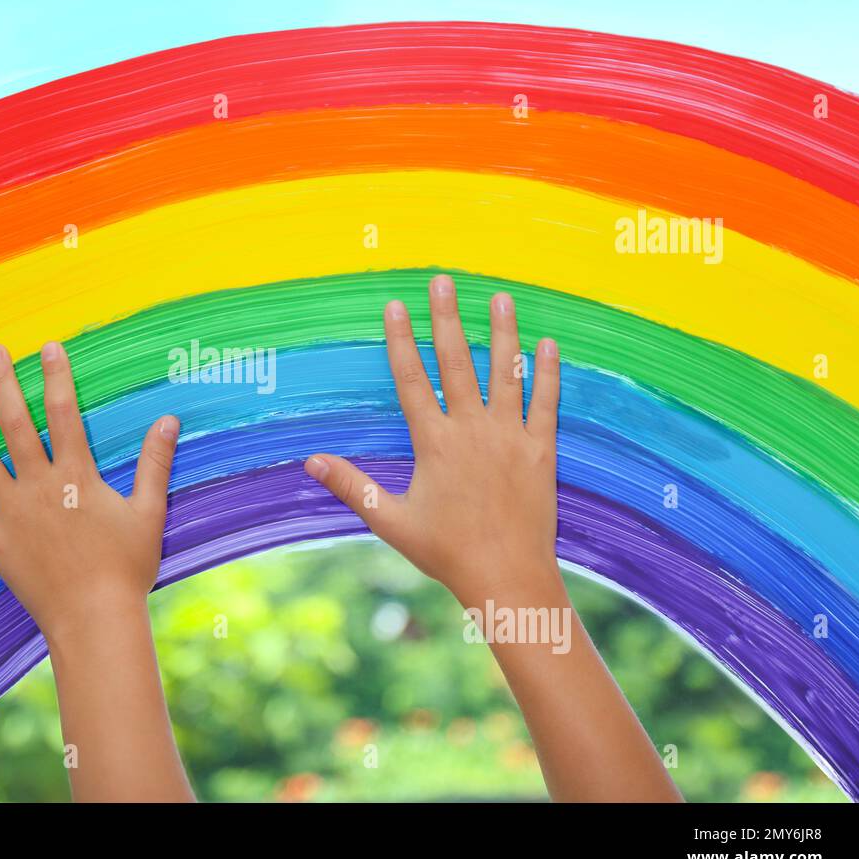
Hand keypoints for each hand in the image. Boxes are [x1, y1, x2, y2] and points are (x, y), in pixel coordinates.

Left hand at [0, 340, 178, 644]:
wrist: (95, 619)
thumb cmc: (126, 569)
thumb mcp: (148, 512)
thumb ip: (154, 463)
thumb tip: (168, 420)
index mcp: (76, 476)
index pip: (64, 413)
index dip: (56, 377)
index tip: (48, 347)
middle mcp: (38, 487)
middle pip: (15, 424)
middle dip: (2, 383)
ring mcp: (11, 514)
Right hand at [304, 275, 560, 606]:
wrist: (507, 577)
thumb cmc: (446, 552)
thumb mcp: (391, 521)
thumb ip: (352, 486)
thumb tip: (310, 462)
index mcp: (434, 443)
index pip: (412, 380)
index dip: (401, 341)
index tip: (395, 306)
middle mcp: (472, 431)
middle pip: (456, 363)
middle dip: (446, 318)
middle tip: (442, 281)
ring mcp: (510, 437)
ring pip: (505, 372)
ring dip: (501, 333)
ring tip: (498, 297)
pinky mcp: (541, 451)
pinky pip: (545, 403)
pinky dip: (547, 373)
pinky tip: (548, 344)